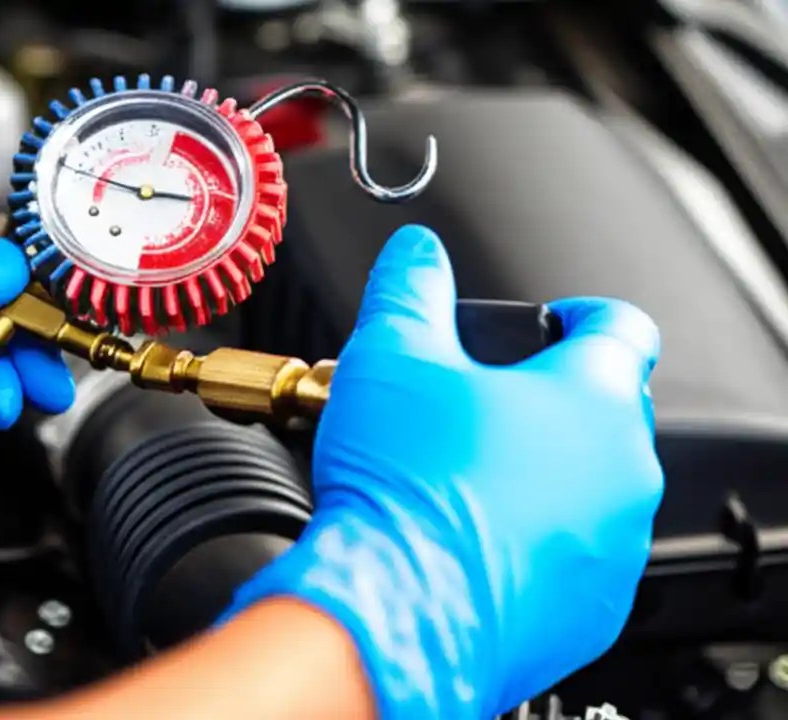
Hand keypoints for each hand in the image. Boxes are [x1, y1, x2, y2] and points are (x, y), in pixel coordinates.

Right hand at [228, 225, 661, 718]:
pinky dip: (534, 542)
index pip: (621, 327)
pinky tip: (471, 538)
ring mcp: (612, 545)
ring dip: (542, 476)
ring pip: (590, 489)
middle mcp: (622, 470)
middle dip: (550, 401)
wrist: (397, 607)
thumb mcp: (390, 356)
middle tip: (479, 408)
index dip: (582, 314)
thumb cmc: (405, 489)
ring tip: (464, 479)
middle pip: (605, 411)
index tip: (555, 324)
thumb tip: (415, 253)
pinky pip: (572, 557)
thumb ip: (409, 287)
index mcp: (591, 397)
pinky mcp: (589, 609)